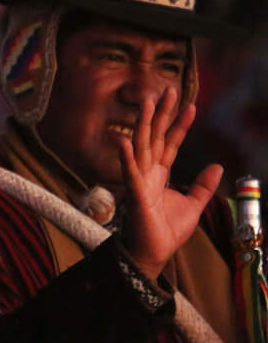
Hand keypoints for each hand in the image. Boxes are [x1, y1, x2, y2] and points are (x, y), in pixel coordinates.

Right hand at [119, 85, 222, 280]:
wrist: (152, 253)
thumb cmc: (165, 230)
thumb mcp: (193, 205)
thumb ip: (203, 186)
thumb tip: (218, 165)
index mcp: (160, 173)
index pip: (171, 143)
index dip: (180, 124)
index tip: (189, 104)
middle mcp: (148, 171)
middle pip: (156, 136)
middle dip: (162, 113)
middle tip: (168, 89)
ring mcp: (139, 180)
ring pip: (142, 146)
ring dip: (144, 124)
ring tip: (147, 103)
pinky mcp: (135, 194)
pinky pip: (129, 173)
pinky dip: (125, 157)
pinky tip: (123, 141)